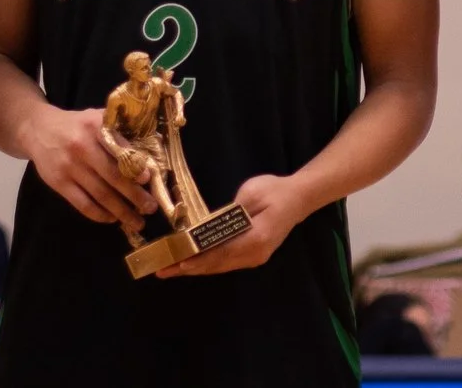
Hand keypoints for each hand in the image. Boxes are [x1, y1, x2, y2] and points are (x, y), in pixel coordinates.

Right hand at [24, 105, 153, 232]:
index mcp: (96, 127)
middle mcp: (82, 147)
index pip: (119, 148)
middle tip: (150, 208)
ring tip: (136, 222)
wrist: (38, 129)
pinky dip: (99, 214)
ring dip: (120, 211)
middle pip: (113, 176)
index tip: (148, 179)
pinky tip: (112, 218)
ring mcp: (69, 167)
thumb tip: (146, 155)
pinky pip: (82, 204)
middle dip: (134, 195)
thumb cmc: (77, 125)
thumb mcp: (97, 118)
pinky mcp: (58, 183)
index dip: (134, 166)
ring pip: (100, 194)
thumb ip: (119, 131)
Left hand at [155, 173, 311, 278]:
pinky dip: (207, 264)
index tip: (177, 264)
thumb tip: (209, 226)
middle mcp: (254, 254)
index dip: (197, 260)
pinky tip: (192, 264)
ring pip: (220, 267)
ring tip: (171, 270)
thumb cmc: (275, 190)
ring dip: (195, 268)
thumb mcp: (252, 193)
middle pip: (217, 265)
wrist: (299, 198)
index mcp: (255, 238)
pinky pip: (226, 263)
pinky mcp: (253, 256)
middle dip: (188, 268)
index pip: (220, 253)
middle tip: (162, 270)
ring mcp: (255, 258)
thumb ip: (232, 212)